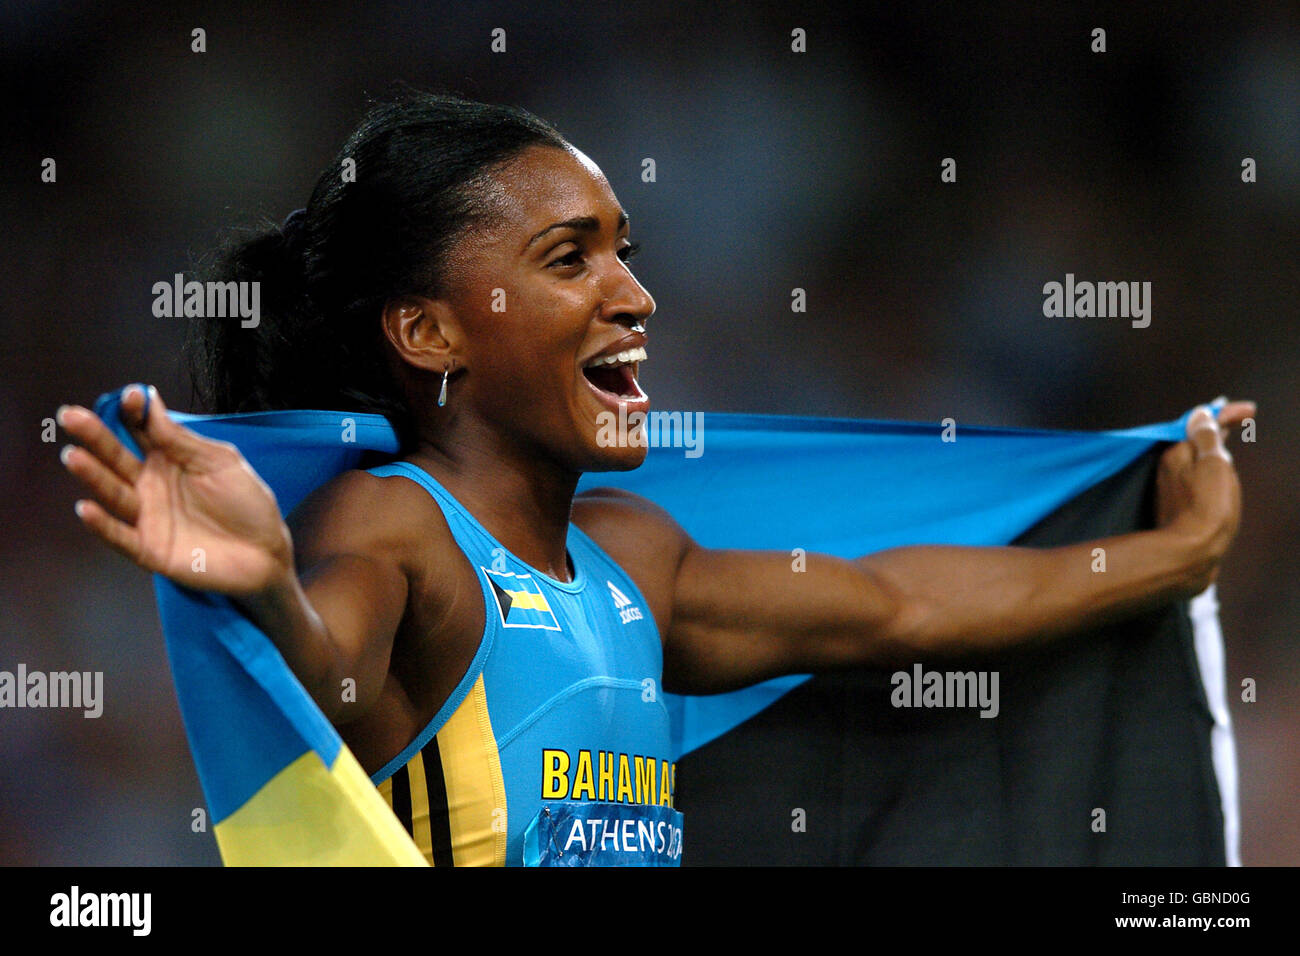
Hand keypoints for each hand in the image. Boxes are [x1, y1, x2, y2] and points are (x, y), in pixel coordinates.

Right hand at [58, 385, 293, 596]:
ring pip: (113, 494)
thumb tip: (149, 399)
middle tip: (71, 416)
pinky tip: (86, 508)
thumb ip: (181, 438)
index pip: (141, 430)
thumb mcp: (218, 462)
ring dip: (93, 476)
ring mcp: (148, 516)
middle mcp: (151, 485)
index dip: (132, 412)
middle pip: (117, 457)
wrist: (267, 554)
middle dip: (95, 437)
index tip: (130, 397)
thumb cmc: (246, 504)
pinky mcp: (149, 549)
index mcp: (170, 459)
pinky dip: (103, 525)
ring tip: (74, 457)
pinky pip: (121, 536)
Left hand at [1155, 398, 1253, 582]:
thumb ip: (1206, 437)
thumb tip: (1200, 413)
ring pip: (1193, 462)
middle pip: (1194, 442)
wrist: (1190, 554)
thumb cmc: (1207, 508)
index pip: (1201, 425)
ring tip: (1228, 442)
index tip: (1249, 410)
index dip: (1225, 414)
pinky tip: (1215, 477)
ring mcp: (1170, 490)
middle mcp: (1168, 469)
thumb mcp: (1214, 464)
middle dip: (1216, 430)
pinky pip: (1193, 481)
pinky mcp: (1176, 510)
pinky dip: (1206, 472)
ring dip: (1211, 451)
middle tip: (1239, 420)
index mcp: (1176, 453)